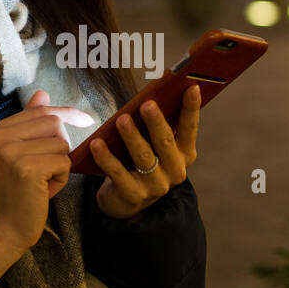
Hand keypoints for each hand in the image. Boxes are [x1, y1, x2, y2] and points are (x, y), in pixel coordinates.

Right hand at [0, 89, 93, 261]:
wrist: (1, 231)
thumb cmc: (13, 195)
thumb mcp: (16, 155)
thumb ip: (29, 124)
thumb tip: (42, 93)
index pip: (39, 111)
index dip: (66, 113)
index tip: (86, 119)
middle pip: (53, 123)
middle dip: (60, 146)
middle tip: (47, 171)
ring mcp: (9, 151)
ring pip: (61, 143)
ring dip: (60, 165)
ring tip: (42, 183)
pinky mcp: (26, 168)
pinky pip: (63, 162)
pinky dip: (61, 178)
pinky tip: (44, 191)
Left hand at [90, 83, 200, 221]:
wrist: (127, 200)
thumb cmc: (143, 161)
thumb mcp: (155, 144)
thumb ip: (158, 125)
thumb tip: (151, 96)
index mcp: (184, 154)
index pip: (190, 129)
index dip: (191, 108)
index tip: (192, 87)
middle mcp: (175, 170)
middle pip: (165, 143)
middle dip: (156, 122)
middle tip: (147, 104)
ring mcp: (156, 185)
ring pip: (143, 157)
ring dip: (132, 137)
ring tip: (122, 120)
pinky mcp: (134, 195)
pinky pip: (118, 174)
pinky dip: (107, 158)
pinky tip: (96, 144)